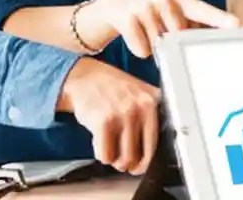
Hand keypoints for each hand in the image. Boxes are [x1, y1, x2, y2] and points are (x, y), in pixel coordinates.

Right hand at [57, 58, 161, 173]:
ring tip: (110, 146)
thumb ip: (152, 113)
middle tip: (120, 159)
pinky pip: (106, 156)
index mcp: (152, 102)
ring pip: (124, 160)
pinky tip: (99, 141)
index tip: (139, 165)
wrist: (85, 77)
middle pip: (140, 156)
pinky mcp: (104, 122)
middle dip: (128, 163)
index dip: (146, 161)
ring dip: (114, 160)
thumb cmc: (112, 87)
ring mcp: (123, 115)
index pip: (155, 144)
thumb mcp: (140, 92)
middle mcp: (140, 108)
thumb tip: (157, 147)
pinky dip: (101, 154)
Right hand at [78, 0, 239, 57]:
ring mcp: (142, 3)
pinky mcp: (123, 14)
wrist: (106, 11)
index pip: (202, 10)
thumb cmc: (145, 19)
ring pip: (158, 41)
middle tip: (161, 39)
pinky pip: (141, 47)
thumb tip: (210, 47)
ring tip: (145, 36)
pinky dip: (138, 50)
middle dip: (173, 43)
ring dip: (153, 48)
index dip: (219, 18)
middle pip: (178, 33)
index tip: (237, 26)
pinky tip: (133, 40)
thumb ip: (188, 29)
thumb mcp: (167, 19)